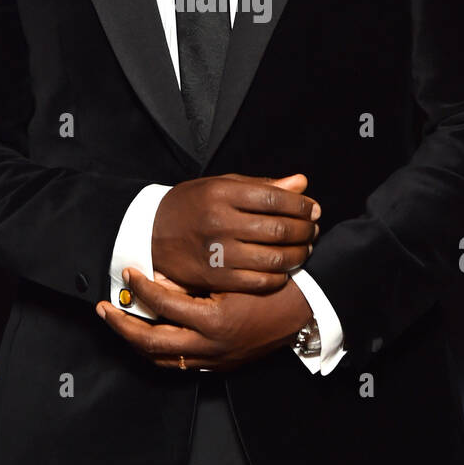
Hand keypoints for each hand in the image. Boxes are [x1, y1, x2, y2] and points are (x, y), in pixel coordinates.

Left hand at [96, 266, 313, 371]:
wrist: (306, 310)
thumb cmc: (273, 284)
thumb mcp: (235, 274)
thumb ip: (197, 278)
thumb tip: (159, 278)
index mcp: (214, 321)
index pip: (163, 305)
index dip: (141, 287)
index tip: (129, 272)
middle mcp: (210, 347)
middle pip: (151, 342)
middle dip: (122, 325)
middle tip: (103, 308)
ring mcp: (214, 360)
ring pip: (161, 359)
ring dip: (135, 341)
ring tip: (117, 322)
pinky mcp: (219, 366)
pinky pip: (177, 364)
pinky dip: (157, 352)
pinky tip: (146, 337)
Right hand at [151, 172, 319, 294]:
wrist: (149, 234)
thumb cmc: (191, 205)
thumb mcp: (221, 186)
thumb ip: (262, 186)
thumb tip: (301, 183)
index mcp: (222, 194)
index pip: (275, 198)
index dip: (301, 205)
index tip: (313, 209)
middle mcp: (219, 222)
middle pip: (278, 228)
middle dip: (304, 230)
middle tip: (313, 230)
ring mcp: (217, 253)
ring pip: (273, 257)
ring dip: (297, 254)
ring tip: (304, 249)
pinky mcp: (215, 278)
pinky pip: (259, 281)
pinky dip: (278, 276)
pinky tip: (283, 269)